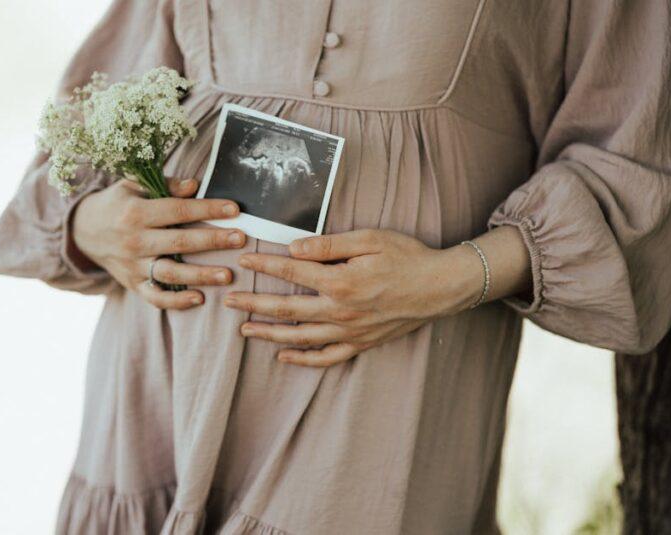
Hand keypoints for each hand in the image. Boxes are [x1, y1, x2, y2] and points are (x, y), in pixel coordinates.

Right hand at [72, 177, 246, 308]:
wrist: (83, 231)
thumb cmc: (117, 204)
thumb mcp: (133, 186)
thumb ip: (165, 185)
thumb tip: (195, 186)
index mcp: (136, 213)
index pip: (178, 210)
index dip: (207, 209)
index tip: (234, 209)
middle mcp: (134, 241)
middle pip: (179, 243)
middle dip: (212, 240)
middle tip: (241, 239)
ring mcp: (133, 266)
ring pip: (170, 274)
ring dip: (200, 275)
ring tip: (227, 275)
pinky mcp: (132, 284)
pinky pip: (155, 297)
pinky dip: (176, 302)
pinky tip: (199, 298)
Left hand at [224, 229, 485, 366]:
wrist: (441, 287)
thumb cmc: (407, 257)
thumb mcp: (369, 240)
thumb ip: (329, 245)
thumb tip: (294, 248)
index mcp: (340, 282)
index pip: (291, 273)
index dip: (264, 266)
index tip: (243, 260)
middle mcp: (340, 311)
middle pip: (286, 310)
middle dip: (253, 305)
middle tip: (228, 301)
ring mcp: (350, 332)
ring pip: (299, 337)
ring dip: (268, 334)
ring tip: (244, 329)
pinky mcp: (360, 344)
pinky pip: (325, 357)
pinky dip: (302, 359)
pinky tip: (283, 355)